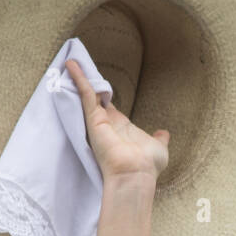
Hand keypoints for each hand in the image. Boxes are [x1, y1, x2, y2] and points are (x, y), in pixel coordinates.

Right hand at [65, 59, 168, 182]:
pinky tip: (72, 63)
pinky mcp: (93, 119)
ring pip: (87, 93)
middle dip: (88, 83)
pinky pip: (86, 93)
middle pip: (95, 98)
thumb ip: (159, 139)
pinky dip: (79, 78)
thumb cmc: (147, 166)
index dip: (104, 94)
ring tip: (72, 60)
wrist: (136, 175)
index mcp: (120, 127)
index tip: (99, 84)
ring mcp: (98, 121)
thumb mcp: (158, 148)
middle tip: (78, 66)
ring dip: (79, 77)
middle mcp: (107, 124)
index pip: (109, 107)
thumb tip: (163, 134)